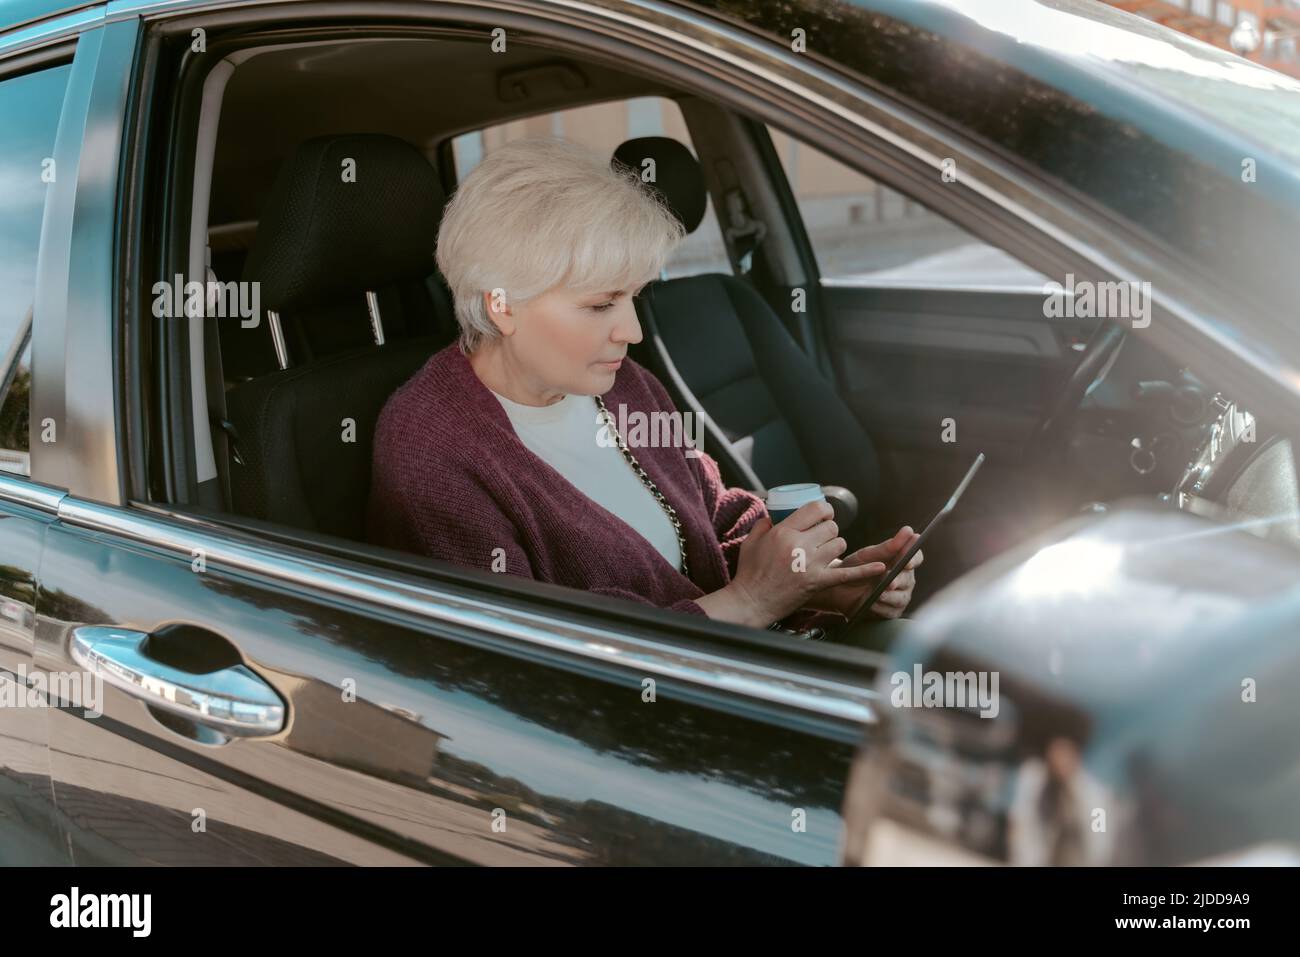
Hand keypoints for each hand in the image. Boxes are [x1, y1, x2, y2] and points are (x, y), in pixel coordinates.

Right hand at [701, 500, 886, 627]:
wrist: (753, 601)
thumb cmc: (750, 572)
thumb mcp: (752, 542)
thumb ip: (764, 525)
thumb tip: (774, 515)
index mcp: (784, 532)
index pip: (815, 509)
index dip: (824, 510)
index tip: (824, 514)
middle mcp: (799, 546)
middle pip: (831, 527)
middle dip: (829, 530)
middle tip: (822, 537)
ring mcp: (811, 565)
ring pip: (840, 544)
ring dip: (835, 546)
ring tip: (825, 553)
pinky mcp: (818, 582)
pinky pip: (847, 573)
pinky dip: (866, 571)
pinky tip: (881, 567)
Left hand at [807, 526, 922, 619]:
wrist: (837, 588)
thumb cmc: (855, 568)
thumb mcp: (868, 555)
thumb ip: (889, 545)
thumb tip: (908, 530)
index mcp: (901, 562)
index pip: (915, 558)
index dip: (913, 559)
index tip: (907, 561)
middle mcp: (904, 579)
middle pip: (908, 579)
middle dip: (898, 580)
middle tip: (889, 581)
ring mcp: (899, 596)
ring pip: (901, 597)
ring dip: (890, 596)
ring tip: (879, 593)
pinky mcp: (891, 611)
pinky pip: (890, 611)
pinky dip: (881, 608)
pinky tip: (872, 604)